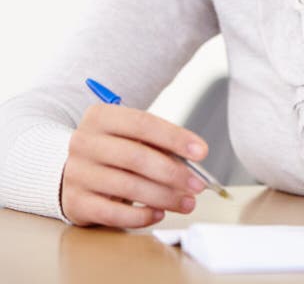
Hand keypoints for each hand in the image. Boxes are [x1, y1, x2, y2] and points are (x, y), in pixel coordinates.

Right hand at [61, 103, 209, 227]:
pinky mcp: (75, 202)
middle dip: (173, 173)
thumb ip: (157, 143)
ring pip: (127, 187)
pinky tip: (159, 213)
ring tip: (187, 202)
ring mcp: (76, 173)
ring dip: (163, 197)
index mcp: (101, 116)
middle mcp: (84, 142)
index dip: (175, 138)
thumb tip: (193, 162)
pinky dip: (139, 215)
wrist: (71, 168)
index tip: (201, 152)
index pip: (144, 124)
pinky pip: (112, 213)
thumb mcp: (131, 135)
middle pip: (136, 157)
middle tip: (197, 185)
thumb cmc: (113, 148)